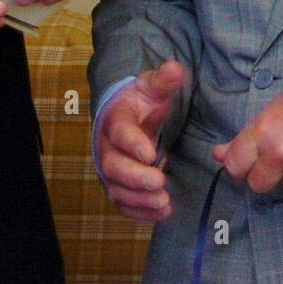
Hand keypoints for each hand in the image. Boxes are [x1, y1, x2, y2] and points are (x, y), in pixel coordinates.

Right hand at [95, 62, 185, 221]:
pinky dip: (139, 212)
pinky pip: (123, 204)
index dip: (132, 143)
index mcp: (115, 119)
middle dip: (135, 177)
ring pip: (116, 189)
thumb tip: (175, 69)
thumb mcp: (153, 87)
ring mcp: (110, 169)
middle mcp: (107, 147)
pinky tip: (162, 214)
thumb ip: (164, 80)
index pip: (118, 132)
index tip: (151, 153)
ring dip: (139, 199)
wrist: (126, 117)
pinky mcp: (118, 186)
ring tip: (164, 202)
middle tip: (159, 181)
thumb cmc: (141, 102)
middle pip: (113, 165)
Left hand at [213, 70, 282, 195]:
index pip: (234, 166)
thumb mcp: (272, 112)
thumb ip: (244, 138)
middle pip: (257, 185)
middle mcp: (280, 153)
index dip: (237, 169)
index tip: (244, 167)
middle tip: (276, 161)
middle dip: (263, 177)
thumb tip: (218, 154)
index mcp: (263, 132)